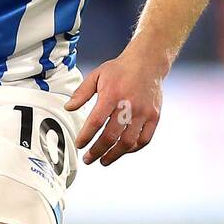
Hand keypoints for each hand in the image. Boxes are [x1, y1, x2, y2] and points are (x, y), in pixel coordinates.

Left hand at [65, 45, 163, 166]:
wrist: (147, 62)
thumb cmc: (119, 70)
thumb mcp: (97, 75)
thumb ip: (81, 93)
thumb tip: (68, 108)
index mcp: (112, 95)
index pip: (96, 121)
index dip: (86, 136)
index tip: (79, 145)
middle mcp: (129, 105)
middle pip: (111, 136)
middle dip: (97, 151)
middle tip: (88, 159)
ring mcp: (144, 112)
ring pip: (128, 142)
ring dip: (114, 155)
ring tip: (104, 160)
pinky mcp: (154, 116)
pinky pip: (144, 139)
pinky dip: (132, 149)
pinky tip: (122, 151)